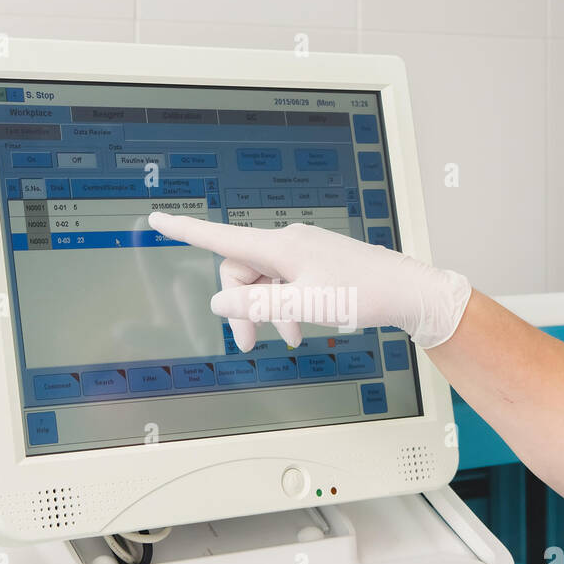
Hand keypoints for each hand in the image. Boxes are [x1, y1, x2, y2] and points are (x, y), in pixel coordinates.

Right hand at [147, 211, 471, 351]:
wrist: (406, 290)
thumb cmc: (363, 293)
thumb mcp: (304, 305)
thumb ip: (258, 305)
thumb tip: (220, 302)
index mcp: (281, 247)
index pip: (222, 237)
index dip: (186, 231)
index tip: (158, 220)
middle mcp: (288, 244)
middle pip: (241, 272)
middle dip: (242, 307)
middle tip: (251, 343)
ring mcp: (303, 253)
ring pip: (265, 283)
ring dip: (269, 312)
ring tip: (290, 338)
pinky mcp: (315, 264)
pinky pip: (286, 284)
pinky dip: (287, 307)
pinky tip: (303, 328)